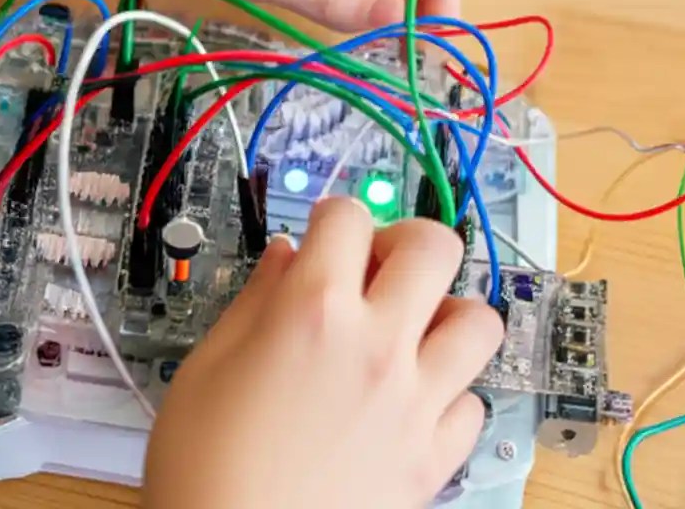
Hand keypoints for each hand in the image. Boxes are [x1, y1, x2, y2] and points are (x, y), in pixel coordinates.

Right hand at [142, 198, 502, 508]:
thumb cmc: (205, 469)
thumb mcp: (206, 367)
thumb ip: (255, 301)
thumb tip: (287, 258)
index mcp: (311, 314)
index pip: (347, 217)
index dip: (332, 216)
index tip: (325, 232)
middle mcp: (376, 347)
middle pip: (434, 246)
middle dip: (403, 241)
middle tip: (373, 267)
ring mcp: (415, 403)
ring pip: (478, 321)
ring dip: (443, 313)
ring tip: (405, 331)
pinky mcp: (433, 457)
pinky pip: (472, 403)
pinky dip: (448, 393)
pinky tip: (408, 400)